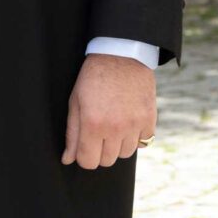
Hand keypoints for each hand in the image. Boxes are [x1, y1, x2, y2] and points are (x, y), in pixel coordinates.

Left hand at [61, 53, 155, 169]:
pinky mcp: (149, 121)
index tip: (84, 147)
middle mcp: (115, 128)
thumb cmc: (93, 77)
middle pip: (107, 161)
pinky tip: (128, 121)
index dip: (83, 157)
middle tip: (98, 132)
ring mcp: (134, 125)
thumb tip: (68, 159)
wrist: (120, 56)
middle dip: (99, 151)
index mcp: (92, 123)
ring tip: (113, 124)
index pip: (88, 162)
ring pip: (124, 154)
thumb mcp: (76, 101)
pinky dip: (135, 137)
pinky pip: (142, 143)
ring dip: (117, 145)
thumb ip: (72, 134)